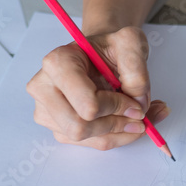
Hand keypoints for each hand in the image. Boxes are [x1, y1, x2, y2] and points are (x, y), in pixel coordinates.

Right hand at [26, 26, 170, 150]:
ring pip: (88, 139)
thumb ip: (136, 68)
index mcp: (57, 63)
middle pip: (79, 127)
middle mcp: (44, 88)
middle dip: (116, 124)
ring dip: (121, 132)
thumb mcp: (130, 42)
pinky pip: (92, 143)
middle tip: (141, 115)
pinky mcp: (58, 128)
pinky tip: (128, 121)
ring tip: (140, 117)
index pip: (86, 103)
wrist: (100, 54)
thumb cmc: (110, 47)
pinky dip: (116, 136)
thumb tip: (138, 103)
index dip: (116, 107)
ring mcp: (47, 112)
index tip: (136, 102)